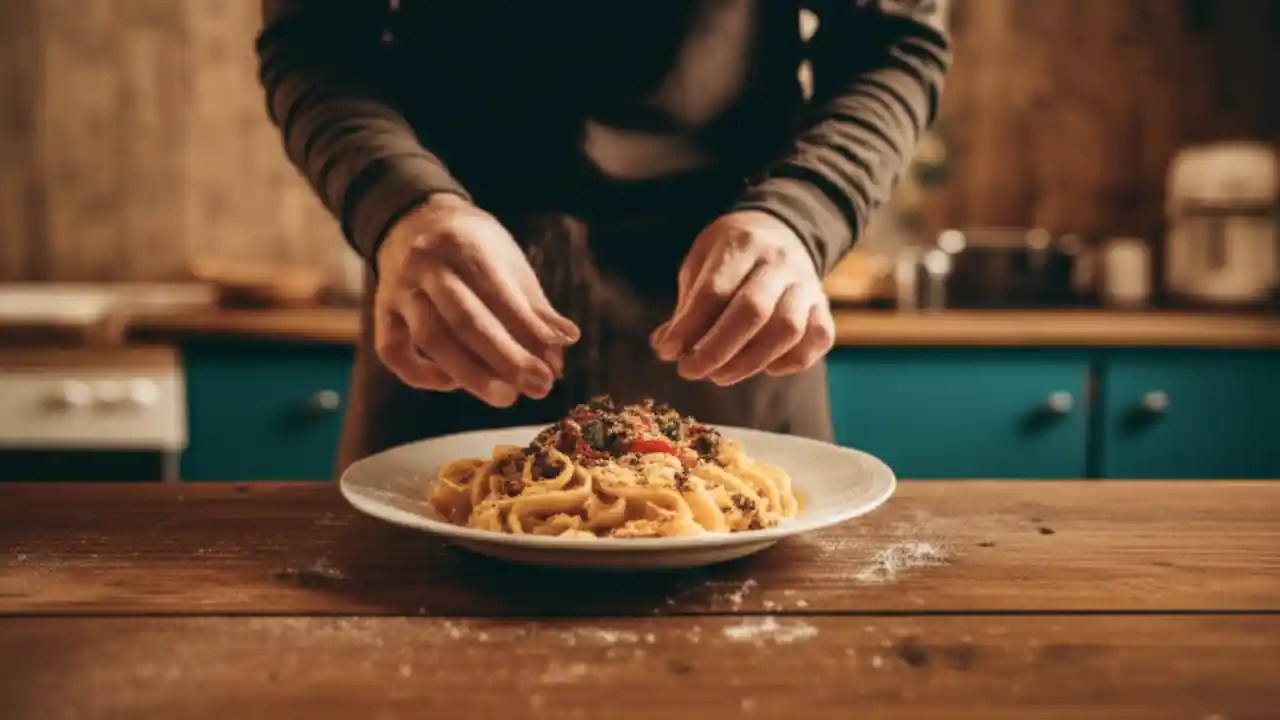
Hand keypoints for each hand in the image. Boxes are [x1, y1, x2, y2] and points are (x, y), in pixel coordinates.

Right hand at [374, 194, 579, 406]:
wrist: (415, 219)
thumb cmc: (474, 247)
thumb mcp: (508, 262)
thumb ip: (533, 310)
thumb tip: (557, 360)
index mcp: (463, 244)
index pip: (497, 293)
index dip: (528, 330)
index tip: (555, 362)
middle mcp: (426, 265)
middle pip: (464, 319)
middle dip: (505, 358)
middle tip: (540, 387)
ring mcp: (398, 290)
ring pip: (430, 338)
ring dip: (471, 374)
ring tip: (507, 396)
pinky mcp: (382, 313)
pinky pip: (393, 351)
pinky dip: (422, 374)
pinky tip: (454, 384)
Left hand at [650, 211, 834, 385]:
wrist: (779, 230)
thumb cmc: (730, 255)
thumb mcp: (700, 264)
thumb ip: (686, 306)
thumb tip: (665, 347)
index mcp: (741, 244)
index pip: (715, 291)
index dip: (689, 327)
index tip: (667, 352)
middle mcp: (779, 261)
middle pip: (753, 311)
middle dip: (717, 350)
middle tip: (690, 371)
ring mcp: (807, 284)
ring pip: (787, 328)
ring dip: (750, 362)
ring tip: (720, 376)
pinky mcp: (823, 306)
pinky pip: (818, 338)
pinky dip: (792, 361)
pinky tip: (766, 367)